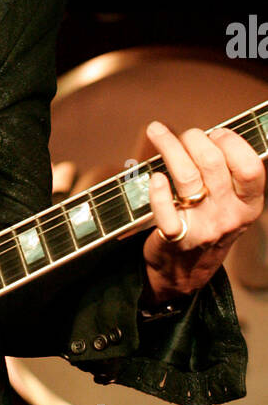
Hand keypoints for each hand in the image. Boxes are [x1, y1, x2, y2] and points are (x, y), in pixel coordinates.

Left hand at [142, 120, 265, 303]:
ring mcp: (202, 227)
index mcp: (248, 205)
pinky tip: (154, 177)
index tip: (217, 134)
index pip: (250, 168)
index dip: (232, 143)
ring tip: (157, 131)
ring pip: (186, 176)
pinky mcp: (175, 238)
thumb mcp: (230, 206)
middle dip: (194, 138)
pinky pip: (165, 209)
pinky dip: (157, 190)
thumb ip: (228, 175)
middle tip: (185, 136)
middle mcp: (228, 216)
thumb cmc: (207, 225)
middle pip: (212, 163)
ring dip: (169, 146)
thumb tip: (210, 134)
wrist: (186, 273)